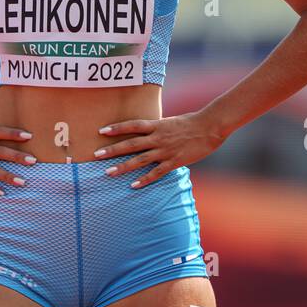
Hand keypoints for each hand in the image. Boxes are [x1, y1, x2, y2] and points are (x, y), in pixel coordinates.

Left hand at [93, 111, 224, 186]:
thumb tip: (146, 129)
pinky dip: (144, 179)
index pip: (132, 125)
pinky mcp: (174, 161)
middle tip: (96, 155)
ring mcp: (165, 150)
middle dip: (112, 150)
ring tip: (108, 173)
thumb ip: (157, 127)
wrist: (210, 127)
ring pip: (140, 160)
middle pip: (131, 144)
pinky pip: (156, 172)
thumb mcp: (170, 121)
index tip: (101, 131)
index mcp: (157, 125)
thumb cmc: (191, 123)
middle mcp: (158, 137)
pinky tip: (133, 185)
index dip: (117, 128)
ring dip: (123, 166)